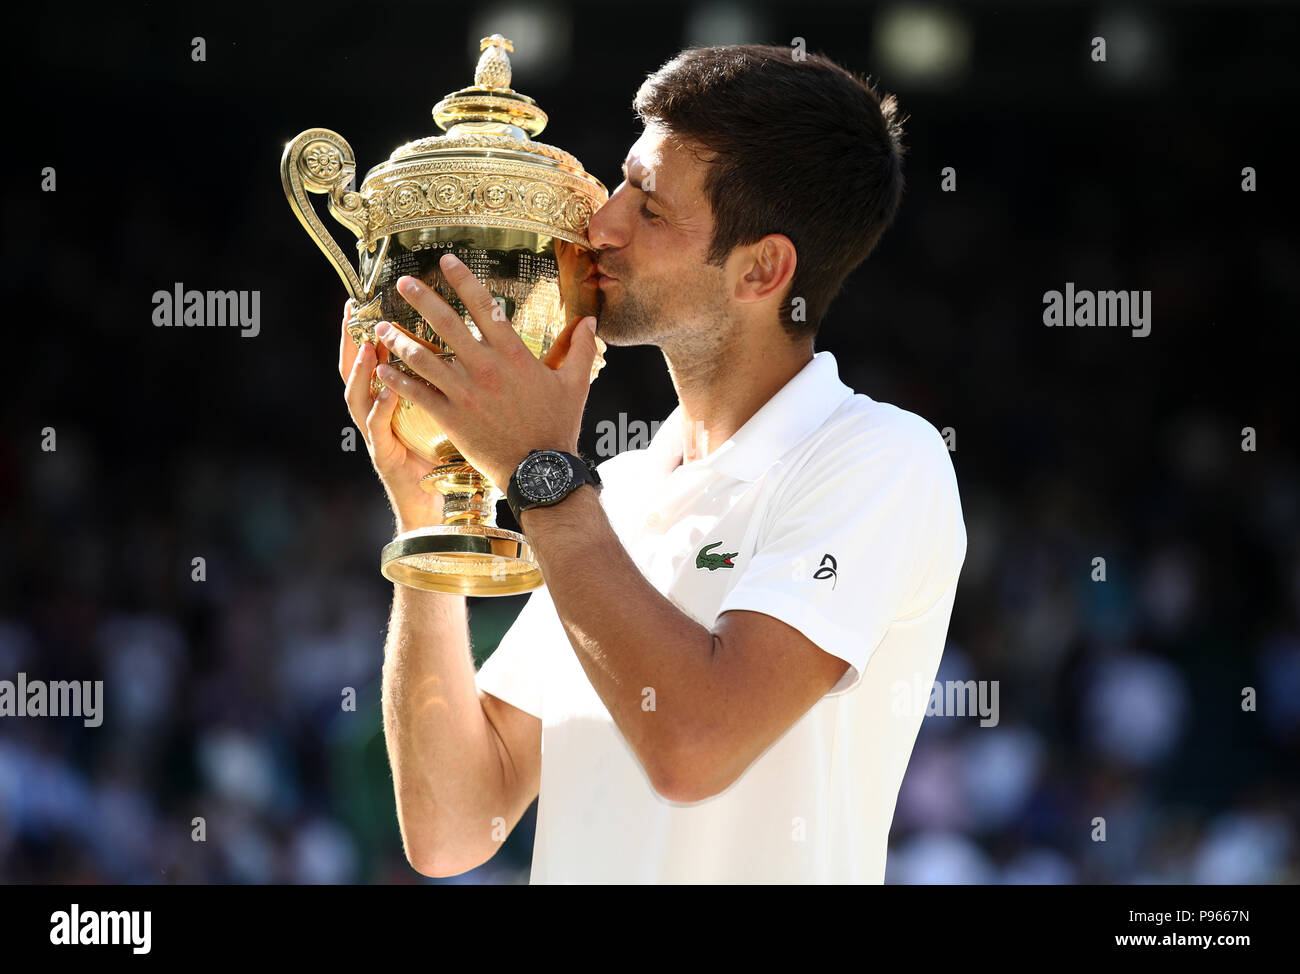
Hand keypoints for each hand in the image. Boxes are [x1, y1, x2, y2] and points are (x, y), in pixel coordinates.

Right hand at [339, 305, 443, 532]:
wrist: (436, 509)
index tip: (367, 301)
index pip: (374, 360)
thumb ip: (447, 386)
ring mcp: (377, 435)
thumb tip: (471, 350)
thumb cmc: (444, 463)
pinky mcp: (385, 455)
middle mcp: (377, 415)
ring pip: (357, 396)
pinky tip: (388, 387)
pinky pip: (378, 427)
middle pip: (354, 370)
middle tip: (352, 311)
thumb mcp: (443, 418)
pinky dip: (381, 406)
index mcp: (391, 402)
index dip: (366, 332)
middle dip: (349, 340)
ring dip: (360, 370)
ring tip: (367, 347)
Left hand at [372, 253, 600, 488]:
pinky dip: (397, 381)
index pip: (484, 306)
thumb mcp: (576, 383)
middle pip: (446, 324)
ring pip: (423, 358)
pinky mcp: (451, 418)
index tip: (446, 260)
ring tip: (381, 326)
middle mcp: (485, 367)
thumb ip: (580, 348)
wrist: (540, 470)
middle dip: (422, 299)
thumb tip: (591, 320)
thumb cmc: (558, 425)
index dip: (463, 280)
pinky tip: (381, 369)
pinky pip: (417, 394)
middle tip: (402, 283)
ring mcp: (464, 393)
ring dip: (399, 339)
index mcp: (513, 354)